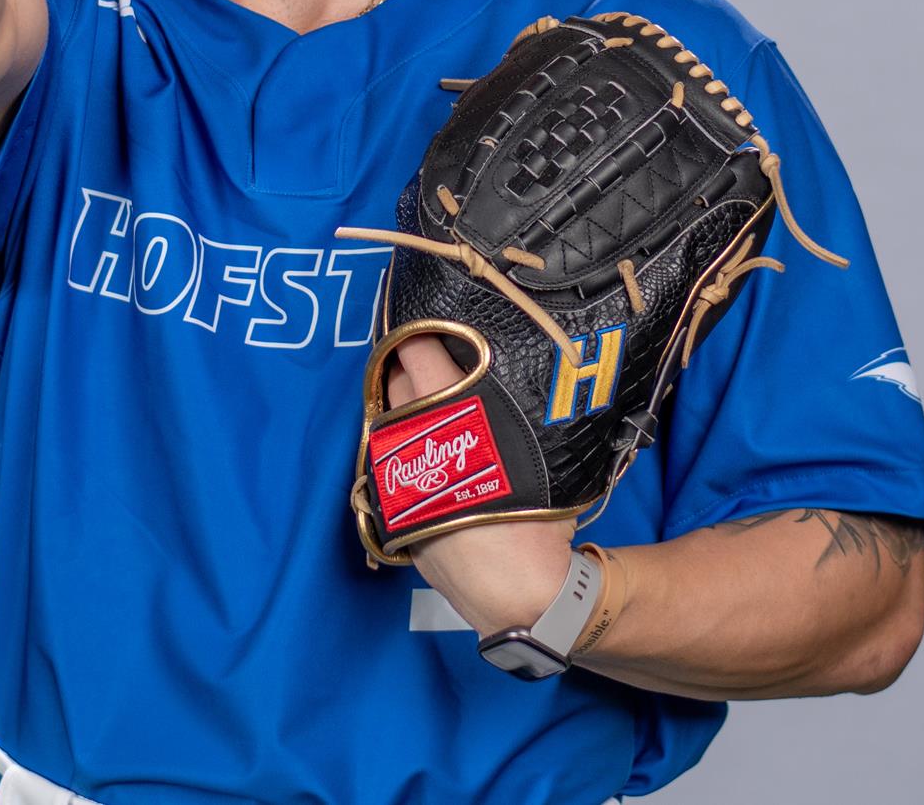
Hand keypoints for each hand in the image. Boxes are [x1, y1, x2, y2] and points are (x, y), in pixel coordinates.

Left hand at [386, 333, 576, 635]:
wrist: (514, 592)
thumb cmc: (536, 521)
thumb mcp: (540, 455)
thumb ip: (513, 413)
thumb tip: (509, 382)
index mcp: (449, 415)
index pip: (419, 353)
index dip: (424, 337)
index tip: (434, 332)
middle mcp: (409, 438)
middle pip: (394, 383)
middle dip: (408, 368)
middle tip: (431, 363)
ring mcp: (393, 473)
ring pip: (384, 421)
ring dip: (400, 408)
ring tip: (425, 406)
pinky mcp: (389, 505)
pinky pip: (386, 458)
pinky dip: (398, 446)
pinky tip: (421, 451)